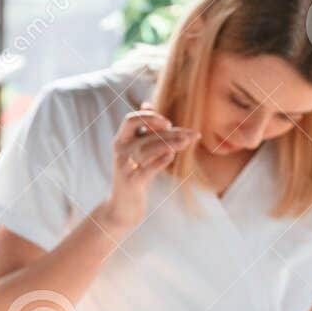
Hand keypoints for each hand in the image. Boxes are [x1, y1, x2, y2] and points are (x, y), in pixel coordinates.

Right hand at [94, 103, 198, 234]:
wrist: (122, 207)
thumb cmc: (133, 175)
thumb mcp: (133, 150)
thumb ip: (140, 129)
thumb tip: (147, 103)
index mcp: (120, 140)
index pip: (130, 120)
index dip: (149, 118)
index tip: (168, 122)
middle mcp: (120, 152)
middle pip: (145, 136)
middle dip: (170, 133)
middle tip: (191, 134)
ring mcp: (125, 167)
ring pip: (147, 149)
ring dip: (169, 144)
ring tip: (187, 142)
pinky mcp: (132, 182)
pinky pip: (147, 169)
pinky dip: (160, 161)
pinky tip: (172, 156)